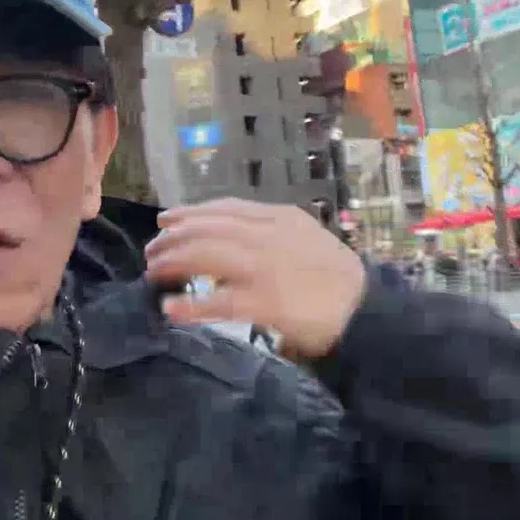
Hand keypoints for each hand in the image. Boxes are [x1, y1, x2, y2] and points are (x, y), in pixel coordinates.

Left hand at [144, 198, 366, 358]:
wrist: (367, 308)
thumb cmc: (336, 277)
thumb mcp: (305, 237)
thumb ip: (271, 232)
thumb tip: (231, 235)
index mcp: (280, 218)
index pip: (225, 209)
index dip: (190, 213)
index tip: (166, 219)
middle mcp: (268, 237)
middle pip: (207, 229)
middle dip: (174, 238)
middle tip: (152, 250)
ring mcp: (264, 269)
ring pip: (206, 256)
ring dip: (173, 263)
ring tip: (153, 272)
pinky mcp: (265, 302)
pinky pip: (218, 302)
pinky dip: (190, 306)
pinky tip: (170, 310)